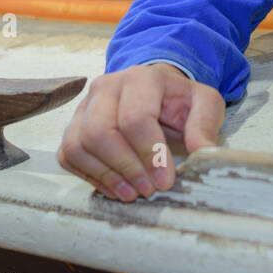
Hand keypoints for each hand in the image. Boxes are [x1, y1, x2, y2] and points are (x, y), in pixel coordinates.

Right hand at [57, 63, 225, 201]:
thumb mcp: (204, 103)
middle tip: (148, 191)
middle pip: (99, 132)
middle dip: (125, 168)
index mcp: (140, 78)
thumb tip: (202, 152)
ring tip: (131, 194)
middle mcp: (105, 87)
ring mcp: (85, 106)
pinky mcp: (74, 125)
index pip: (134, 118)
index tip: (165, 181)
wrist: (155, 89)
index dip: (149, 154)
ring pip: (78, 145)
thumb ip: (204, 125)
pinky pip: (67, 154)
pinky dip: (87, 176)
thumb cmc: (178, 99)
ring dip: (105, 176)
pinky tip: (114, 188)